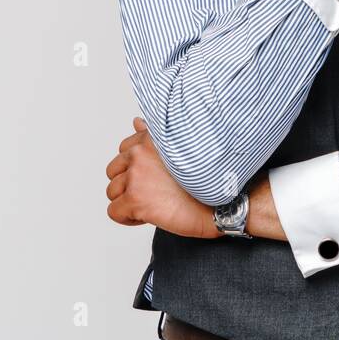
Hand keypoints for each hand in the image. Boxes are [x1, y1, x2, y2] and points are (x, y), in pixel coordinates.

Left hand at [105, 117, 219, 240]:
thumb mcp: (183, 148)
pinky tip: (149, 216)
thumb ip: (154, 136)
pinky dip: (128, 217)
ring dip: (129, 200)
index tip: (155, 177)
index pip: (126, 149)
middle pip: (114, 171)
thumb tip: (135, 121)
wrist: (226, 201)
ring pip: (112, 191)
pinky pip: (114, 211)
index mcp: (153, 138)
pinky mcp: (136, 199)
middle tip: (154, 192)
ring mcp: (137, 176)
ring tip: (154, 204)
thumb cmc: (211, 177)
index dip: (138, 167)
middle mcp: (141, 153)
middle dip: (129, 183)